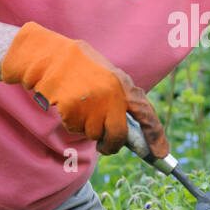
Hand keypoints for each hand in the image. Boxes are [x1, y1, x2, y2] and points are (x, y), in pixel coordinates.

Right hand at [1, 21, 169, 158]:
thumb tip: (130, 130)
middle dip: (111, 146)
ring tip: (79, 106)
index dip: (156, 136)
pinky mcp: (73, 110)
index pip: (147, 114)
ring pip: (94, 134)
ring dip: (86, 128)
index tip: (160, 153)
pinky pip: (75, 128)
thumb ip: (120, 98)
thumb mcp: (107, 75)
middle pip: (119, 135)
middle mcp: (112, 96)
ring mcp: (93, 104)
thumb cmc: (79, 66)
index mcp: (124, 85)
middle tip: (104, 147)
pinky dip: (71, 122)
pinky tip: (67, 104)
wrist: (49, 56)